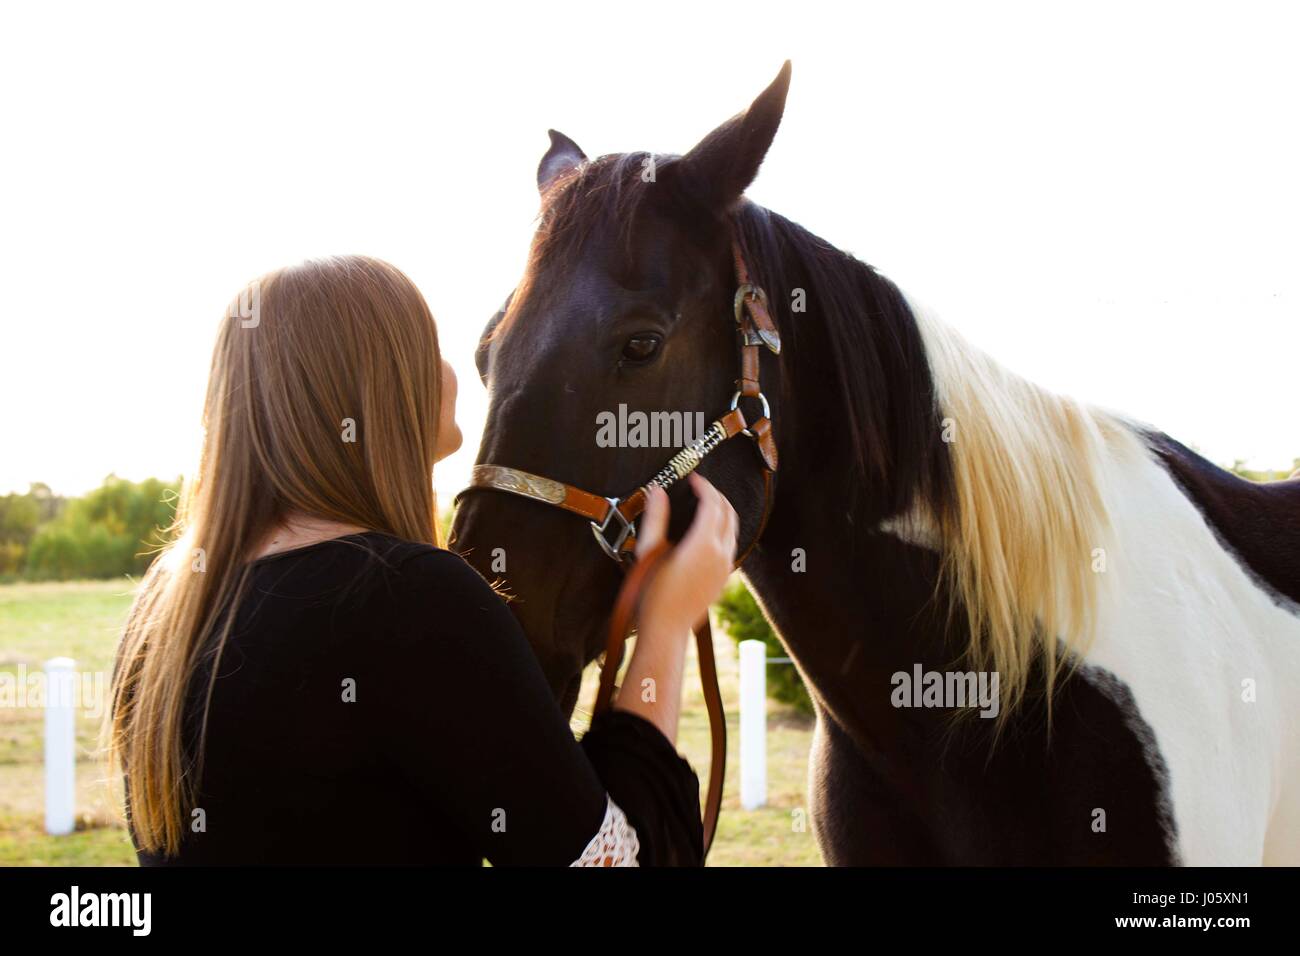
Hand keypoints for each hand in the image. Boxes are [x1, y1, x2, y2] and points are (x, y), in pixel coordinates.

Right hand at [635, 473, 737, 635]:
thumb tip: (657, 491)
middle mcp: (720, 554)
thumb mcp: (649, 552)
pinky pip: (731, 546)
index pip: (712, 504)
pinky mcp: (724, 579)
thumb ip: (655, 518)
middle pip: (728, 513)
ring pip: (733, 530)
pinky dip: (723, 530)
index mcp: (703, 544)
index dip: (704, 487)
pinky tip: (708, 532)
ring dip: (722, 512)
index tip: (694, 479)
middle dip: (716, 496)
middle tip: (701, 487)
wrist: (666, 630)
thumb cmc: (652, 594)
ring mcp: (725, 568)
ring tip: (705, 505)